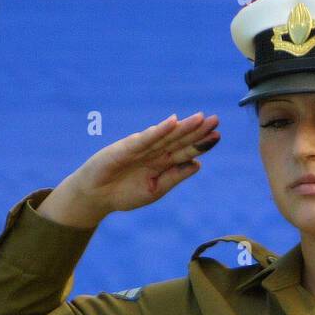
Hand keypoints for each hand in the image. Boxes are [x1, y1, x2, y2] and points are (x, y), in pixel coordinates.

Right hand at [37, 112, 221, 227]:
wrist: (96, 196)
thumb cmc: (124, 194)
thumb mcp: (155, 190)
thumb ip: (174, 177)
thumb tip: (198, 165)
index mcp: (163, 163)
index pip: (186, 151)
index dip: (201, 144)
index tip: (217, 136)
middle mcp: (155, 152)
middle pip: (180, 140)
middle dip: (197, 131)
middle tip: (215, 120)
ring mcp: (142, 148)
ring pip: (166, 136)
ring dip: (183, 127)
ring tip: (200, 118)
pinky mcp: (127, 147)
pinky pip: (146, 138)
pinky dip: (159, 130)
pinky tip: (172, 122)